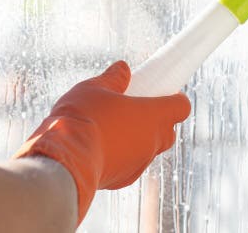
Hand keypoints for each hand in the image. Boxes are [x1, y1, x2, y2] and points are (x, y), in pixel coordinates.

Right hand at [13, 61, 190, 223]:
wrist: (66, 160)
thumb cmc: (83, 118)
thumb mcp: (95, 88)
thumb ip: (113, 79)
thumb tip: (122, 69)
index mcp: (153, 115)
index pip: (181, 107)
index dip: (175, 99)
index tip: (163, 93)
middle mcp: (152, 141)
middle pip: (168, 130)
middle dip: (157, 120)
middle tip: (135, 108)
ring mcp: (139, 163)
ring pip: (148, 148)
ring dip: (138, 138)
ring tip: (113, 127)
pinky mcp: (124, 179)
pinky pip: (130, 163)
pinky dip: (122, 155)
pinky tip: (101, 146)